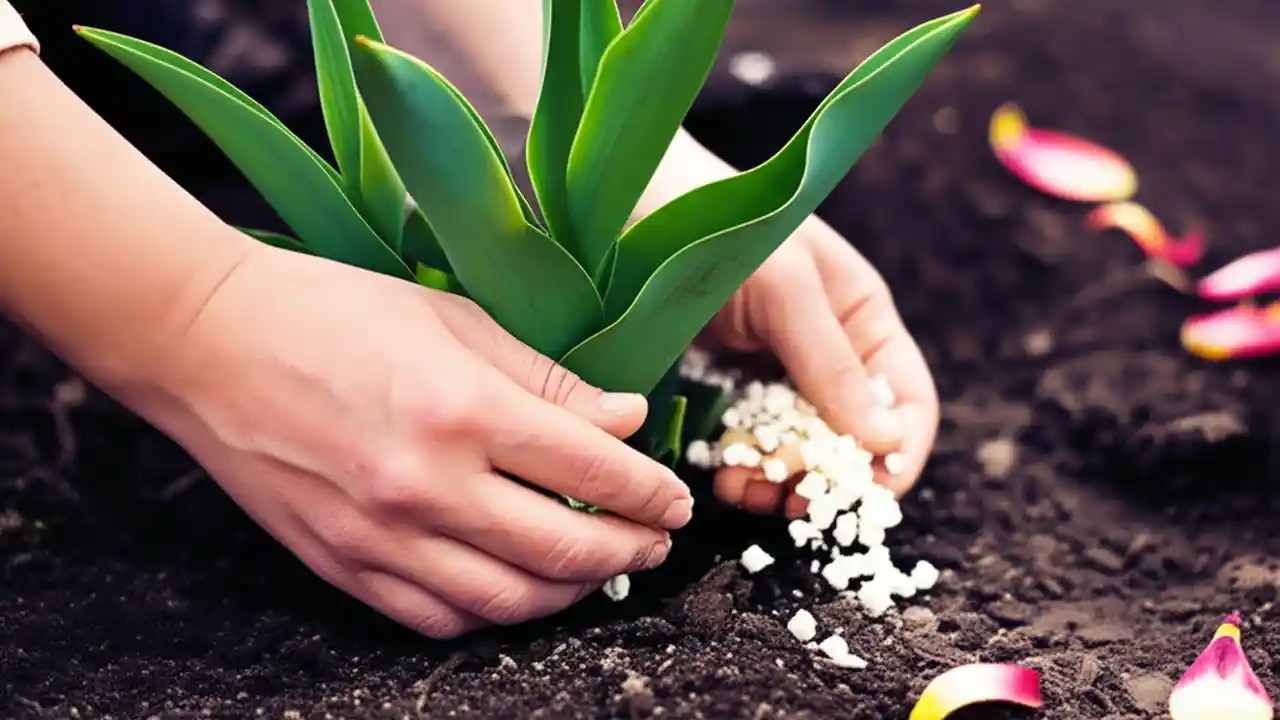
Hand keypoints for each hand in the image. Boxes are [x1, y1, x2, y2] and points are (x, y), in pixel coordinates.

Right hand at [131, 242, 692, 637]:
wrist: (205, 343)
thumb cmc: (331, 311)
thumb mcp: (452, 319)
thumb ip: (546, 379)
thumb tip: (626, 419)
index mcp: (463, 409)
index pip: (595, 470)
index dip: (652, 492)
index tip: (675, 499)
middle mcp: (426, 485)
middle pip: (566, 549)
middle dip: (631, 551)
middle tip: (655, 541)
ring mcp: (380, 537)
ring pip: (511, 600)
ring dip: (573, 592)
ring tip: (599, 569)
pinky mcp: (342, 566)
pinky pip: (440, 620)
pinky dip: (496, 613)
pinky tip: (520, 588)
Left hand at [704, 215, 938, 515]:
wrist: (631, 204)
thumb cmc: (719, 225)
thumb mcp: (785, 287)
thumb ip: (832, 363)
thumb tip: (886, 443)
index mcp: (861, 318)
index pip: (907, 400)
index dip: (900, 452)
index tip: (868, 493)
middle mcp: (828, 353)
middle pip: (852, 442)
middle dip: (826, 476)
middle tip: (786, 496)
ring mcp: (776, 375)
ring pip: (801, 454)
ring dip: (780, 483)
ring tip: (743, 487)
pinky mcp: (728, 391)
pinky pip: (752, 447)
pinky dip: (745, 470)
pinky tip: (723, 473)